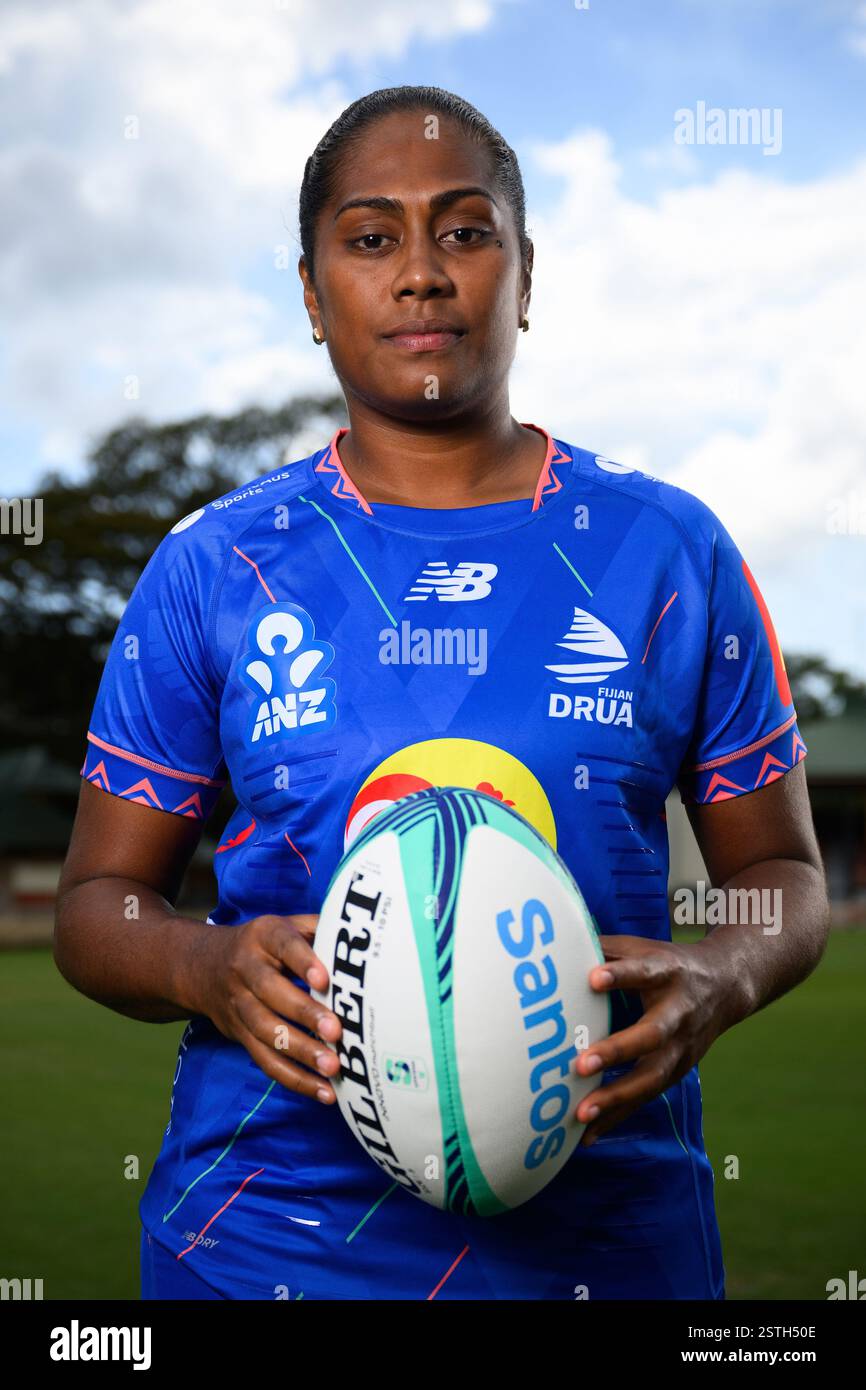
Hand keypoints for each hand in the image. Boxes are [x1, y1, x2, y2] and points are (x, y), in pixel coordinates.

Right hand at [195, 913, 342, 1104]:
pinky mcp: (240, 1036)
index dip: (303, 962)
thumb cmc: (266, 946)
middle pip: (272, 993)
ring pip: (266, 1031)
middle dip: (304, 1014)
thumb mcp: (286, 925)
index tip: (324, 979)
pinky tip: (323, 1091)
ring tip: (332, 1067)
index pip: (284, 945)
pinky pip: (265, 1060)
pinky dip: (294, 1078)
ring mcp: (239, 1004)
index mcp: (264, 935)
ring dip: (300, 1052)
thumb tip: (360, 940)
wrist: (206, 966)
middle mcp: (246, 969)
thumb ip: (319, 928)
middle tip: (335, 1031)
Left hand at [573, 933, 736, 1145]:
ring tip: (580, 1113)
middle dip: (617, 1051)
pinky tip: (585, 1136)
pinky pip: (646, 1098)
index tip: (592, 979)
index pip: (643, 973)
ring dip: (616, 1097)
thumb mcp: (642, 948)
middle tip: (580, 1064)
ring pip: (652, 1077)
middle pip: (651, 1035)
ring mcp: (682, 1047)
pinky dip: (617, 1118)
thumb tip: (554, 939)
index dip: (620, 975)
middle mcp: (678, 1012)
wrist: (726, 986)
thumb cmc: (666, 964)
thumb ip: (604, 947)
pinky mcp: (677, 1072)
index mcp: (667, 973)